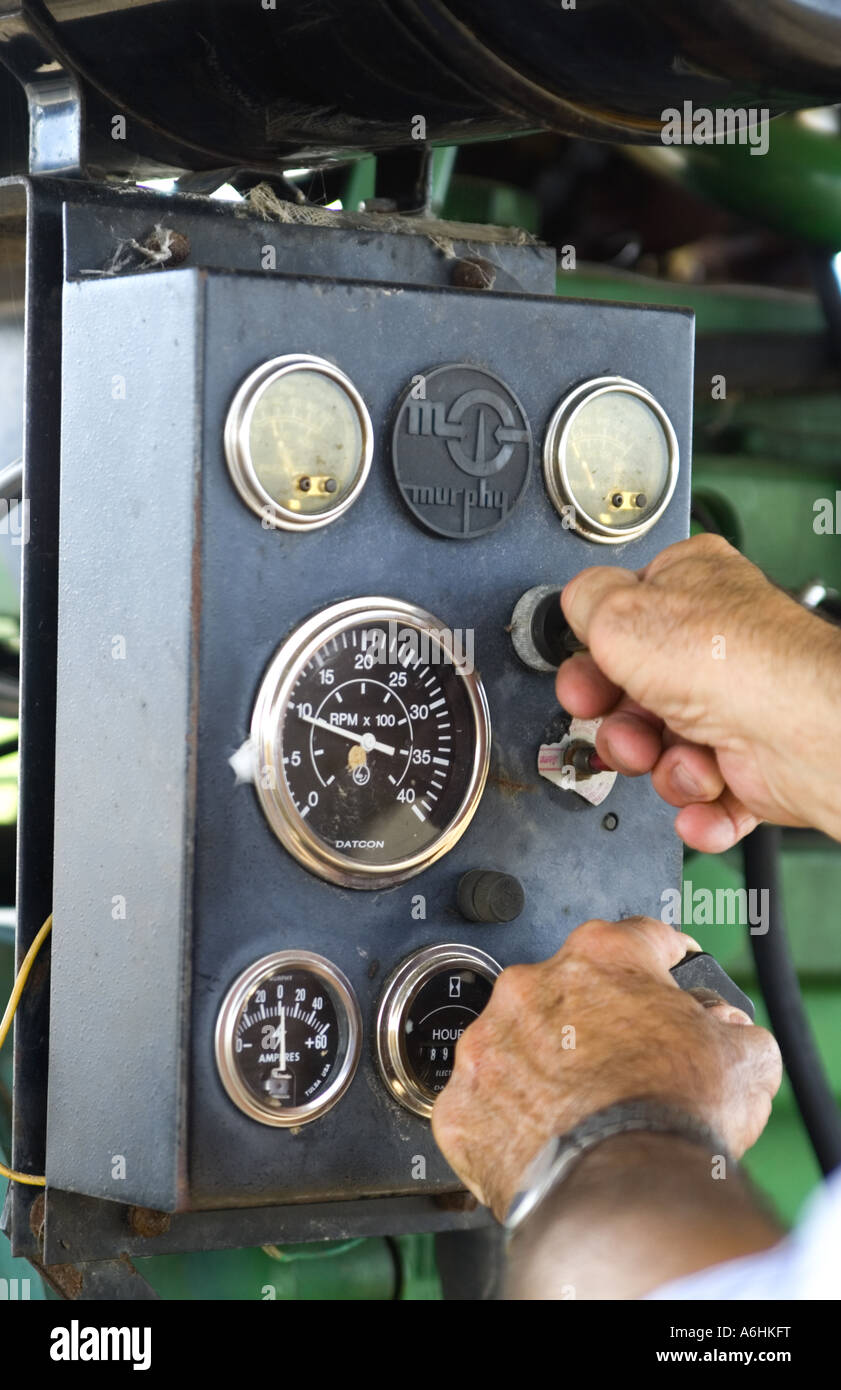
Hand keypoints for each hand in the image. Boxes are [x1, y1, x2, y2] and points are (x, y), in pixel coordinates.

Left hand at [431, 916, 781, 1219]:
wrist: (624, 1191)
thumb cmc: (675, 1117)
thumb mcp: (744, 1057)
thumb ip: (729, 1023)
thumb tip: (721, 1027)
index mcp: (602, 957)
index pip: (638, 938)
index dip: (662, 961)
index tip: (664, 975)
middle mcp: (532, 985)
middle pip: (570, 990)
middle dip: (596, 1021)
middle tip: (624, 1064)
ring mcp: (488, 1043)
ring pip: (516, 1043)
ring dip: (543, 1067)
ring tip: (581, 1110)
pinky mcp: (460, 1105)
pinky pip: (483, 1104)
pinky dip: (508, 1121)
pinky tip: (543, 1141)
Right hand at [557, 533, 840, 851]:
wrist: (804, 734)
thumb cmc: (729, 665)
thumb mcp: (618, 613)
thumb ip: (581, 601)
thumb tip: (574, 605)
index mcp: (688, 590)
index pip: (620, 621)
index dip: (593, 658)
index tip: (585, 681)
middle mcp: (714, 647)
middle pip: (632, 696)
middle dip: (622, 728)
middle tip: (628, 729)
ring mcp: (734, 706)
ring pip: (660, 751)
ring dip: (661, 767)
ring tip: (683, 760)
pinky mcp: (751, 764)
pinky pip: (701, 797)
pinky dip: (697, 806)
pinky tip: (704, 792)